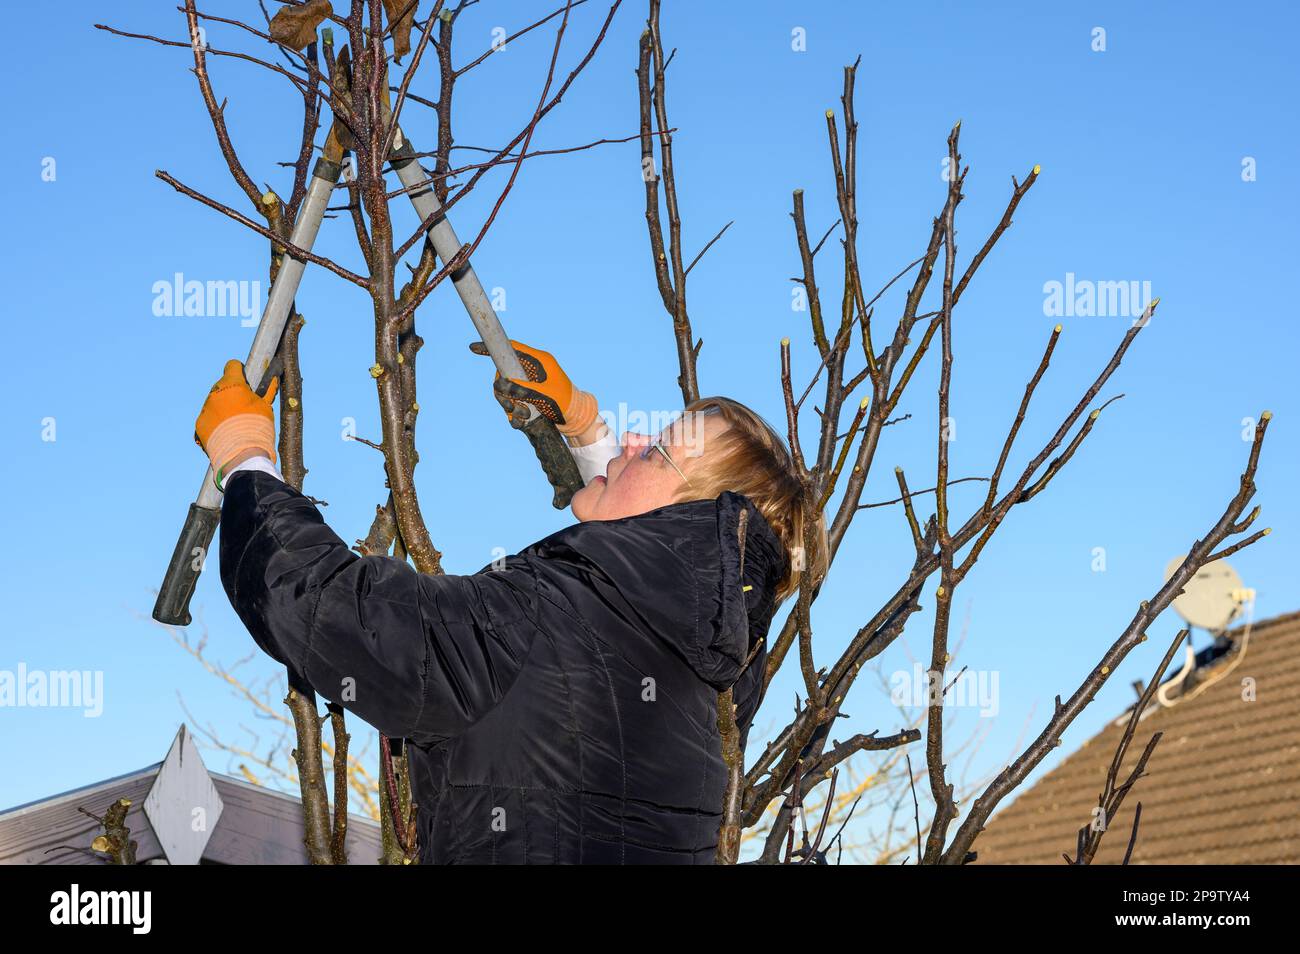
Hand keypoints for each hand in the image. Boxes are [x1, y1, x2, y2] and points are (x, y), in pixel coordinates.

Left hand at [195, 358, 278, 483]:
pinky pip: (208, 419)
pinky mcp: (199, 424)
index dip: (240, 371)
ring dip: (223, 408)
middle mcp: (215, 393)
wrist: (242, 455)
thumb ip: (265, 393)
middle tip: (243, 407)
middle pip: (222, 386)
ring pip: (214, 403)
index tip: (245, 379)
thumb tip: (273, 381)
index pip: (232, 366)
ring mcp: (205, 409)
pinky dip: (216, 423)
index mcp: (233, 384)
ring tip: (235, 424)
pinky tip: (226, 433)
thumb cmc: (257, 428)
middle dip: (231, 393)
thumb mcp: (266, 407)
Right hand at [468, 339, 595, 435]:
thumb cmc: (565, 403)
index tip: (473, 348)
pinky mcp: (526, 396)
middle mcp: (531, 370)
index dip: (491, 347)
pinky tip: (521, 421)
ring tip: (524, 416)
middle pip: (503, 374)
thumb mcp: (545, 395)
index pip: (511, 348)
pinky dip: (513, 413)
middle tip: (511, 407)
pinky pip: (511, 402)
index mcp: (538, 361)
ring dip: (510, 406)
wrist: (576, 420)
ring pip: (505, 391)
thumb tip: (499, 385)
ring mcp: (528, 383)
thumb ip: (522, 389)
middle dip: (504, 393)